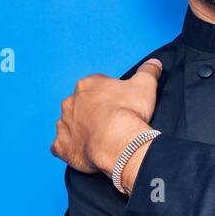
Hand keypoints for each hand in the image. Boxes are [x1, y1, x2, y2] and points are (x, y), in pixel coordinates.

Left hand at [51, 59, 162, 174]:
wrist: (118, 142)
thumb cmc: (129, 112)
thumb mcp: (145, 86)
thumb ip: (148, 72)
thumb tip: (154, 64)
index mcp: (88, 85)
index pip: (96, 85)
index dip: (108, 95)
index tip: (118, 104)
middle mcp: (71, 102)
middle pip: (80, 104)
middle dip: (92, 112)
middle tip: (110, 122)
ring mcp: (64, 124)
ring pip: (68, 124)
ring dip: (79, 129)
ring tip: (99, 138)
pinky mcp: (62, 146)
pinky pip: (61, 146)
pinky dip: (69, 148)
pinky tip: (82, 151)